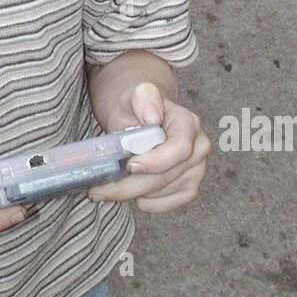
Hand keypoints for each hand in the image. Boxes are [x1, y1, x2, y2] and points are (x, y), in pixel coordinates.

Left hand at [87, 82, 210, 212]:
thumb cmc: (137, 107)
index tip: (129, 165)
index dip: (155, 161)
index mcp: (188, 123)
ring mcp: (197, 169)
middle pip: (166, 176)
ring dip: (133, 194)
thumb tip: (151, 118)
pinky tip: (134, 193)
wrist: (142, 117)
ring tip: (109, 186)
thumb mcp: (135, 94)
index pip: (179, 149)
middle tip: (98, 189)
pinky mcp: (190, 186)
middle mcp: (198, 147)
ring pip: (163, 192)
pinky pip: (169, 203)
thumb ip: (144, 98)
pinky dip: (149, 202)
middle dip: (130, 185)